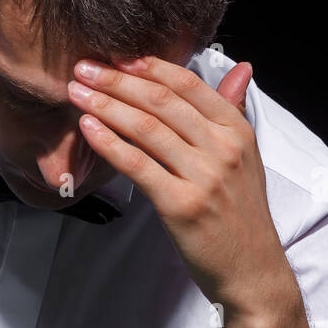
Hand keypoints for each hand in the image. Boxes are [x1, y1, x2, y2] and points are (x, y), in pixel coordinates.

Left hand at [67, 54, 296, 324]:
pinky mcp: (181, 204)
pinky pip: (138, 165)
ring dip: (106, 106)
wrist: (251, 270)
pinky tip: (88, 129)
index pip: (188, 85)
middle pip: (161, 101)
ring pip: (146, 128)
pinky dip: (110, 143)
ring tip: (77, 93)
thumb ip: (233, 113)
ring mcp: (203, 176)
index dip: (148, 66)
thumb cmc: (240, 216)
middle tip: (84, 68)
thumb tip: (239, 70)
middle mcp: (223, 149)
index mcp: (236, 131)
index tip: (116, 57)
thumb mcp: (246, 158)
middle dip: (117, 81)